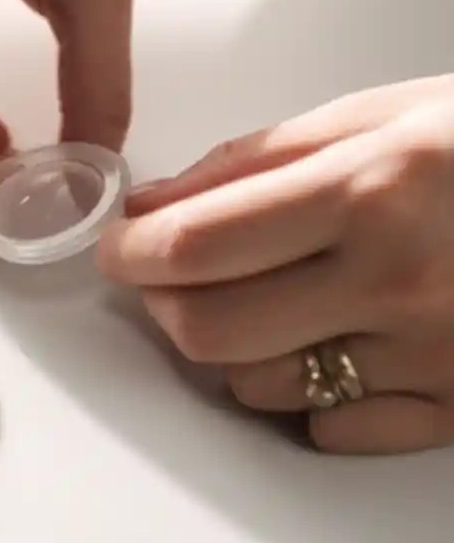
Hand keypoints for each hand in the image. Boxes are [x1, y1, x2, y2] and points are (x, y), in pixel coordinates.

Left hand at [98, 75, 453, 453]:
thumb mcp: (381, 115)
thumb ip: (255, 162)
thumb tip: (157, 205)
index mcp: (372, 192)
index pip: (196, 248)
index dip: (131, 252)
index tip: (119, 246)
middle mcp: (399, 284)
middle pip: (207, 330)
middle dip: (163, 301)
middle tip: (169, 273)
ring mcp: (431, 357)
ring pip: (257, 386)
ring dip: (233, 345)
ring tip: (269, 297)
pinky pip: (333, 428)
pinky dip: (306, 392)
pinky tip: (331, 341)